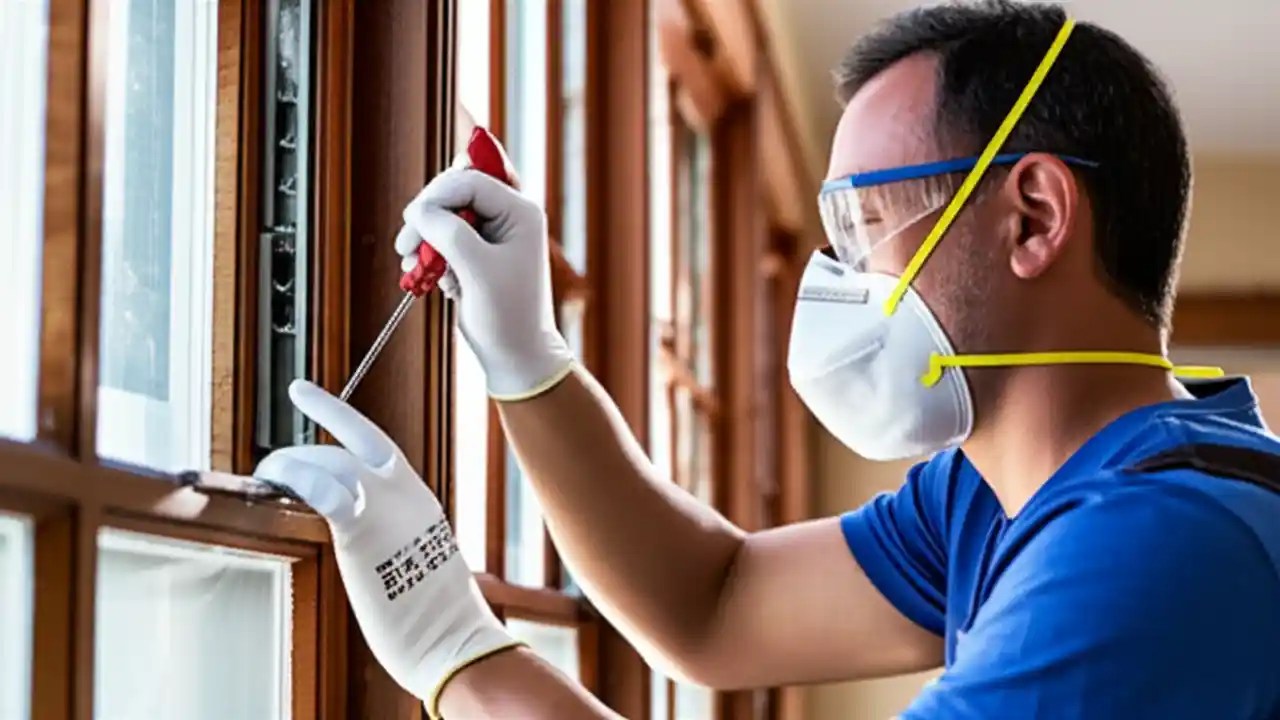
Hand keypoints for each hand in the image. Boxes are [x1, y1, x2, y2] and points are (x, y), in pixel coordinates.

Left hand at [254, 380, 518, 716]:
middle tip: (272, 467)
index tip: (304, 392)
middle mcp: (403, 492)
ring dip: (290, 464)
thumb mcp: (416, 559)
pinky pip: (323, 489)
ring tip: (267, 476)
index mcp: (417, 499)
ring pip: (329, 462)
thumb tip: (367, 539)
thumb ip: (393, 535)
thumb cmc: (434, 616)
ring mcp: (385, 507)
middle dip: (301, 454)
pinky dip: (297, 475)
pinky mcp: (363, 530)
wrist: (453, 638)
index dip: (334, 412)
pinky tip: (275, 476)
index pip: (372, 440)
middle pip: (342, 451)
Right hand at [399, 168, 574, 400]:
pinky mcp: (475, 251)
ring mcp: (491, 233)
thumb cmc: (508, 316)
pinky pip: (443, 237)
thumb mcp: (477, 269)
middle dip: (428, 216)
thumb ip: (449, 232)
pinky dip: (431, 254)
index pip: (471, 180)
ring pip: (444, 214)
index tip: (414, 220)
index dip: (438, 195)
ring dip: (424, 237)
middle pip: (455, 190)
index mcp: (521, 212)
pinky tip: (431, 278)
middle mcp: (508, 216)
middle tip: (408, 246)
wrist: (515, 354)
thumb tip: (419, 209)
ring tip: (415, 267)